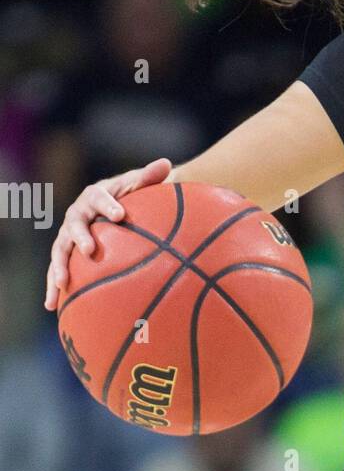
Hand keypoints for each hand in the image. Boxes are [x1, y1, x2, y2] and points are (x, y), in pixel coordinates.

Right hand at [44, 157, 172, 310]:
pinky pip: (59, 269)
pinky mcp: (67, 253)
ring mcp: (69, 234)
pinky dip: (53, 287)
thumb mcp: (140, 184)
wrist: (115, 205)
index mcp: (95, 195)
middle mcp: (78, 214)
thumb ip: (150, 176)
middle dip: (80, 237)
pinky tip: (51, 306)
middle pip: (74, 225)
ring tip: (61, 284)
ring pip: (60, 250)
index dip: (108, 205)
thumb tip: (166, 163)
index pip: (101, 198)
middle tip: (89, 250)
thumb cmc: (131, 194)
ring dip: (59, 267)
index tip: (119, 215)